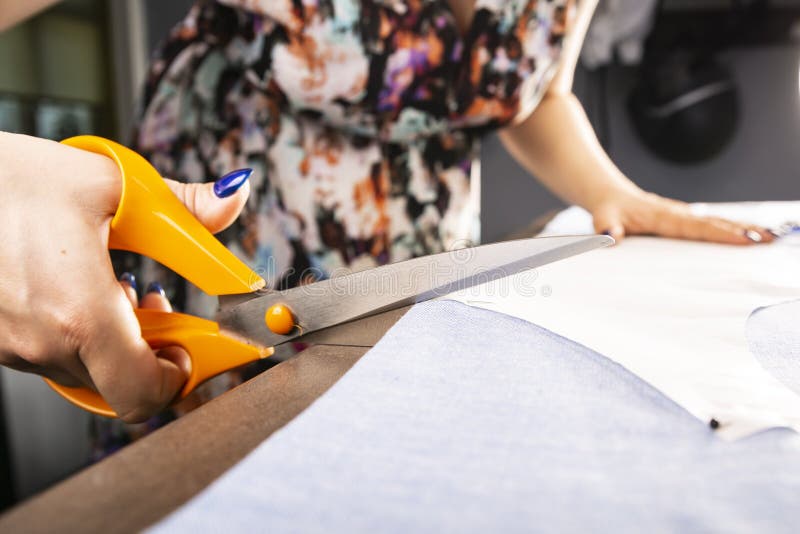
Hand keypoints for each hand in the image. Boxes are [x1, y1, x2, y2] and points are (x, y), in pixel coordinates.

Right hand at [0, 132, 249, 421]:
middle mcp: (44, 343)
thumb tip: (232, 199)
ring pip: (89, 372)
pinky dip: (81, 335)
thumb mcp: (111, 183)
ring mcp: (14, 347)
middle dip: (154, 351)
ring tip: (119, 287)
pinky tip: (79, 288)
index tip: (193, 347)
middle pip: (122, 384)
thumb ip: (184, 204)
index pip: (144, 391)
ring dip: (118, 340)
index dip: (180, 377)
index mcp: (81, 313)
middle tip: (160, 305)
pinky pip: (55, 356)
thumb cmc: (12, 179)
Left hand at [590, 189, 774, 244]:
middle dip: (742, 230)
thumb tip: (611, 235)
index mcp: (663, 216)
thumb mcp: (603, 217)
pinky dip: (731, 227)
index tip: (744, 239)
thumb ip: (607, 227)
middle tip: (768, 238)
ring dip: (742, 228)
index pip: (696, 226)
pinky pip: (711, 223)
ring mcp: (682, 215)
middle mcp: (677, 214)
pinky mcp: (683, 218)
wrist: (610, 195)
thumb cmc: (609, 208)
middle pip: (715, 222)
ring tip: (768, 236)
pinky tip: (748, 233)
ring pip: (716, 221)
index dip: (721, 233)